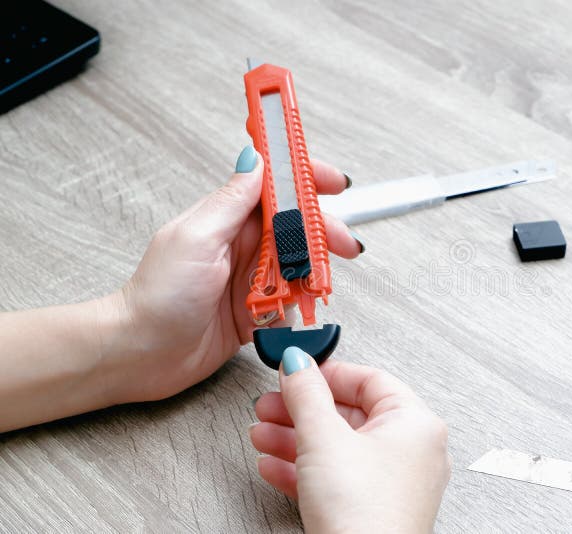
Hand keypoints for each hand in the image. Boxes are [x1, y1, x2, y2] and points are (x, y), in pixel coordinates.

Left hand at [107, 147, 362, 403]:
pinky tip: (291, 313)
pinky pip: (290, 304)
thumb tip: (255, 160)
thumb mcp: (197, 239)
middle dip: (325, 234)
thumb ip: (232, 202)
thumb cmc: (158, 295)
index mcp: (227, 219)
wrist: (141, 354)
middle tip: (344, 246)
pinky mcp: (254, 311)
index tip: (334, 182)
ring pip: (299, 267)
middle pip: (298, 228)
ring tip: (316, 286)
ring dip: (312, 274)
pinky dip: (297, 308)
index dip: (306, 180)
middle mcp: (242, 246)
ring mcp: (250, 279)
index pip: (275, 187)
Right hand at [250, 348, 450, 533]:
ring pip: (338, 448)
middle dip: (302, 410)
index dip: (329, 372)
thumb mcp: (323, 438)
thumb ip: (306, 393)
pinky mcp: (373, 510)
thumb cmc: (365, 516)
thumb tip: (297, 362)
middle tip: (273, 403)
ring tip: (262, 434)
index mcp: (415, 424)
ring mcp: (394, 484)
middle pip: (349, 415)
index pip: (370, 379)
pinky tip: (274, 466)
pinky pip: (337, 478)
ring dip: (295, 439)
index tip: (298, 369)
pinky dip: (304, 470)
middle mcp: (412, 452)